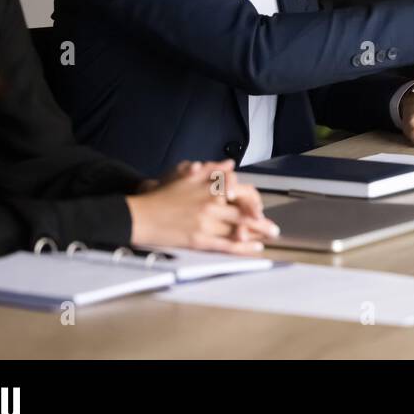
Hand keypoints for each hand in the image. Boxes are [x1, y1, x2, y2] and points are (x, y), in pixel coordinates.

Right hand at [125, 159, 277, 253]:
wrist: (139, 216)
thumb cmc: (162, 196)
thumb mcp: (187, 175)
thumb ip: (211, 171)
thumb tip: (230, 165)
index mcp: (210, 187)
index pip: (242, 192)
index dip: (254, 201)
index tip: (260, 208)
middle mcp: (211, 203)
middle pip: (244, 212)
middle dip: (262, 222)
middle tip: (274, 229)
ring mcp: (206, 222)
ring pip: (239, 229)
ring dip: (257, 234)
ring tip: (269, 238)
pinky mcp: (199, 239)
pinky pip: (227, 244)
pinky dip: (243, 247)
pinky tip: (254, 248)